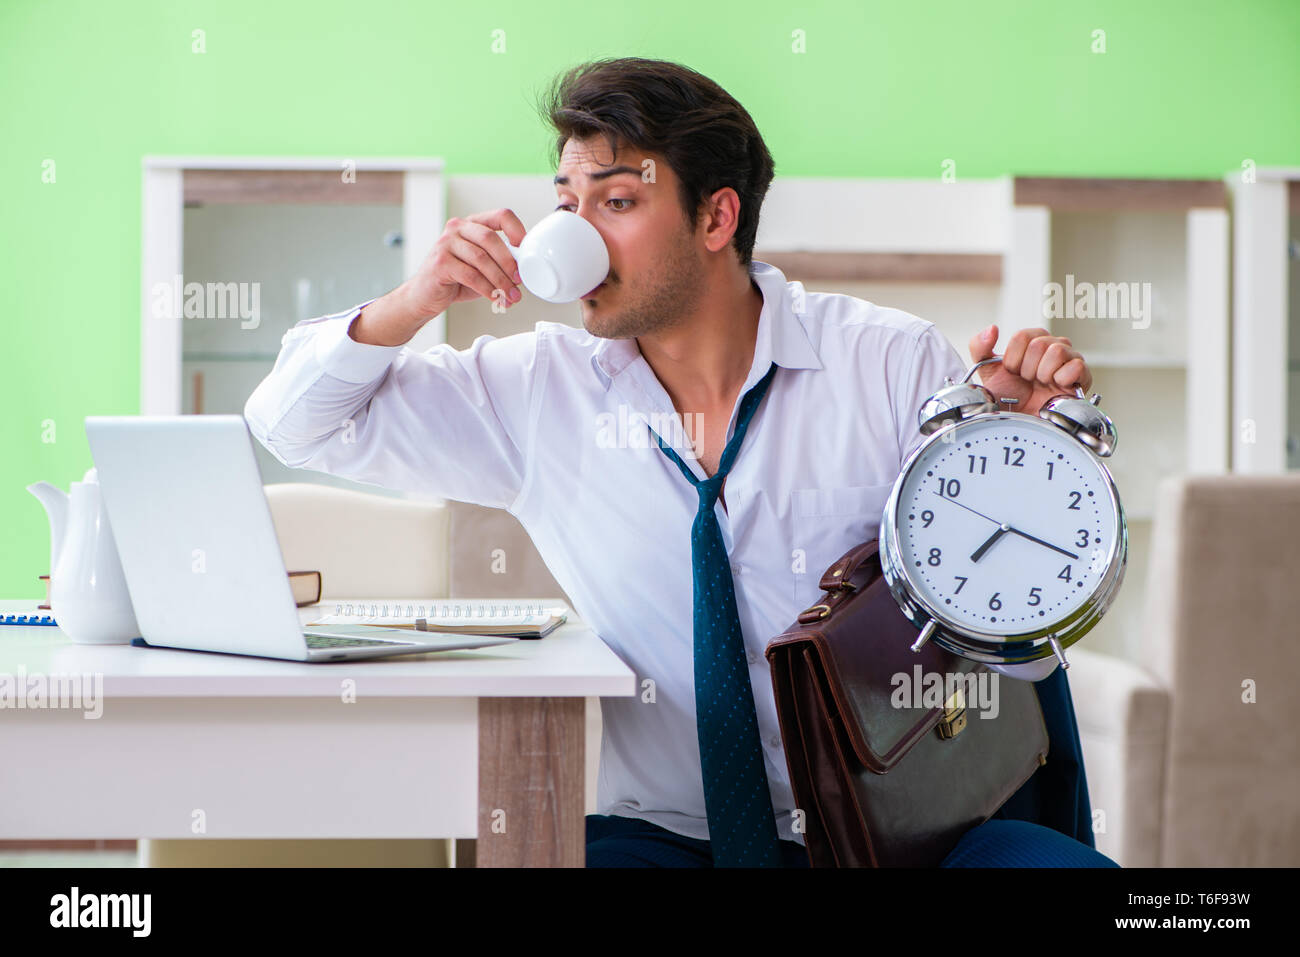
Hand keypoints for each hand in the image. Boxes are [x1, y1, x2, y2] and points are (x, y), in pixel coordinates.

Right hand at [400, 208, 528, 321]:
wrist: (425, 296)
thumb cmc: (456, 280)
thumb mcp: (482, 267)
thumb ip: (500, 262)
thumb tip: (525, 270)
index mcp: (472, 224)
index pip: (500, 216)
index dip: (517, 229)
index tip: (526, 250)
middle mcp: (458, 228)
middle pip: (491, 238)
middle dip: (509, 262)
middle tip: (519, 281)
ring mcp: (446, 243)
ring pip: (481, 259)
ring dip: (500, 280)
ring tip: (510, 295)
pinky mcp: (440, 262)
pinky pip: (471, 275)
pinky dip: (487, 289)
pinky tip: (494, 298)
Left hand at [967, 324, 1092, 416]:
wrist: (1021, 422)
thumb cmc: (1009, 397)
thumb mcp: (988, 372)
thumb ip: (980, 347)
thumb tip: (992, 329)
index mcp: (1032, 341)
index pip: (1022, 336)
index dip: (1013, 359)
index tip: (1013, 373)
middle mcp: (1052, 346)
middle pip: (1039, 343)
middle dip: (1027, 368)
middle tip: (1028, 381)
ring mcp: (1069, 359)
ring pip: (1057, 350)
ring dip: (1043, 373)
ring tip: (1041, 384)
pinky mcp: (1083, 376)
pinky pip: (1076, 365)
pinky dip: (1062, 378)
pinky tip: (1056, 387)